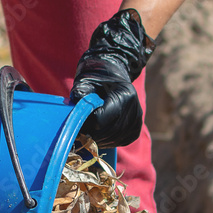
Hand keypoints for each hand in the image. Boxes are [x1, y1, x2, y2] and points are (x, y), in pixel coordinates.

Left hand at [69, 9, 155, 146]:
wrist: (112, 72)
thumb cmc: (96, 76)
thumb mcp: (85, 81)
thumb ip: (80, 95)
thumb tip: (75, 114)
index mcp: (124, 95)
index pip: (101, 121)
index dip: (87, 124)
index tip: (78, 121)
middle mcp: (135, 108)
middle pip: (108, 133)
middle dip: (91, 134)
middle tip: (79, 130)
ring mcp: (138, 119)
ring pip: (115, 139)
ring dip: (99, 139)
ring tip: (88, 131)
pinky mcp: (136, 127)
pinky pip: (122, 141)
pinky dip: (109, 140)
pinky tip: (101, 132)